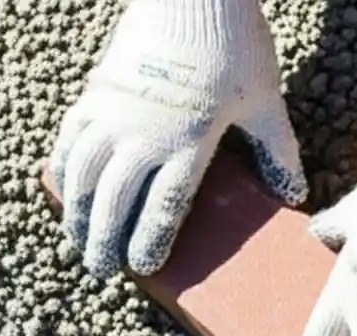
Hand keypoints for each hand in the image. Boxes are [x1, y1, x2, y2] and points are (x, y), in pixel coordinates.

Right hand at [50, 0, 306, 277]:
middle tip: (100, 270)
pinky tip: (62, 189)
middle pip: (115, 199)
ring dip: (77, 211)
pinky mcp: (96, 91)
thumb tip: (293, 195)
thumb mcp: (266, 101)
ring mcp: (114, 113)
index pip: (165, 206)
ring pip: (84, 173)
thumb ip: (277, 152)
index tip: (143, 266)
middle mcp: (144, 134)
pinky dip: (63, 168)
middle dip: (105, 239)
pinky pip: (70, 138)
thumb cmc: (235, 46)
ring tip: (77, 239)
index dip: (150, 239)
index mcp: (189, 143)